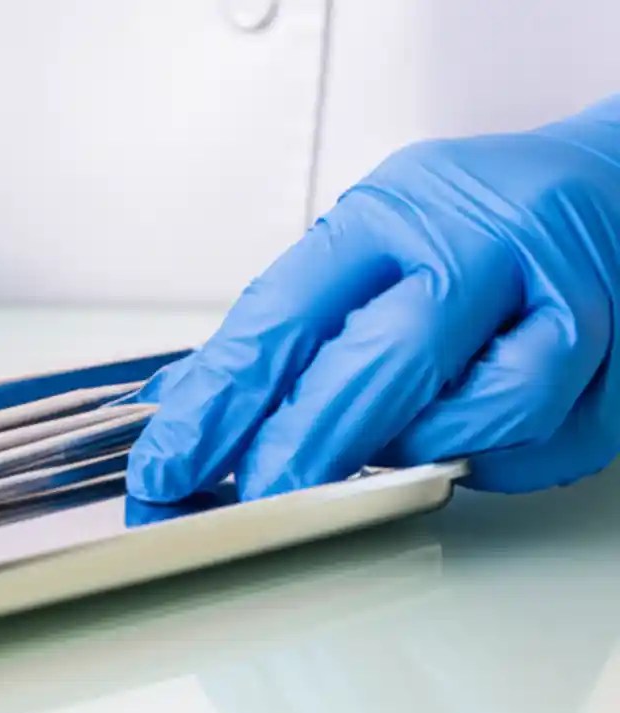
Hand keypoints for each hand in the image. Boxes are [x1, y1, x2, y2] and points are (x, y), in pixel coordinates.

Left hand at [128, 98, 619, 500]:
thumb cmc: (475, 223)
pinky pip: (542, 443)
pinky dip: (494, 460)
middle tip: (255, 499)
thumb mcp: (372, 239)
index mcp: (392, 213)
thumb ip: (291, 321)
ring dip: (414, 449)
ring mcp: (562, 300)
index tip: (168, 465)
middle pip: (378, 361)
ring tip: (388, 446)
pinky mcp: (619, 361)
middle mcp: (478, 244)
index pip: (285, 313)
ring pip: (475, 410)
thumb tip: (188, 401)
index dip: (218, 401)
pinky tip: (470, 441)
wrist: (618, 183)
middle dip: (302, 446)